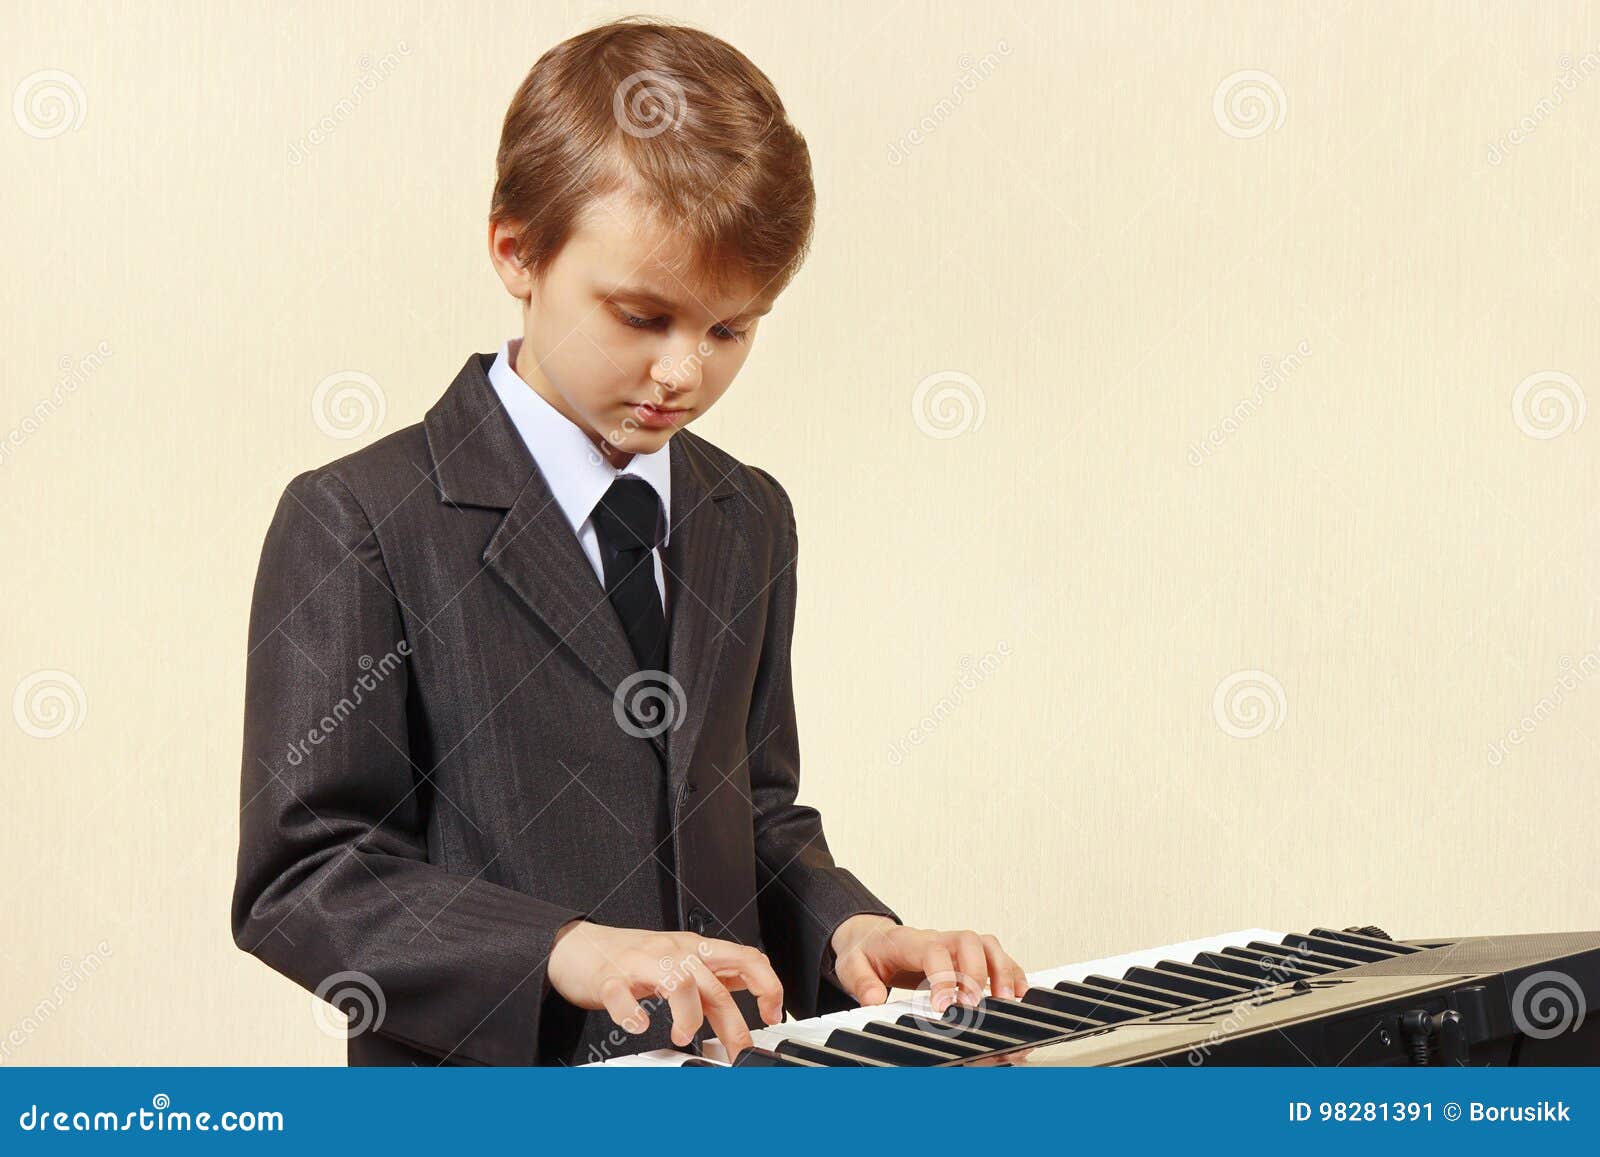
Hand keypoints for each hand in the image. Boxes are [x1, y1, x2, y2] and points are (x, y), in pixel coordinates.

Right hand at [547, 920, 783, 1059]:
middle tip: (735, 1054)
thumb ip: (716, 976)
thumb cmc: (634, 957)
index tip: (772, 1015)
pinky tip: (639, 1026)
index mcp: (696, 949)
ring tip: (681, 1037)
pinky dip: (632, 1014)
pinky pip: (623, 994)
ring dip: (687, 1017)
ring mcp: (641, 963)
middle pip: (715, 985)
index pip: (745, 957)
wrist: (581, 946)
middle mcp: (673, 953)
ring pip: (679, 982)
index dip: (767, 985)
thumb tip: (757, 989)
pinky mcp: (610, 977)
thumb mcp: (684, 960)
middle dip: (732, 1026)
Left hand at [829, 914, 1027, 1012]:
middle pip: (969, 941)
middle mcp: (937, 938)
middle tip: (976, 1006)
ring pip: (988, 945)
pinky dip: (1012, 973)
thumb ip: (860, 982)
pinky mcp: (966, 956)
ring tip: (1007, 1002)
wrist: (870, 936)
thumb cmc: (867, 952)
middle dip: (978, 973)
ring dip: (1002, 971)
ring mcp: (954, 945)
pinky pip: (996, 956)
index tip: (945, 1006)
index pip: (933, 950)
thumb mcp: (851, 965)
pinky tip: (1019, 994)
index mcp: (908, 941)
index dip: (944, 976)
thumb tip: (873, 999)